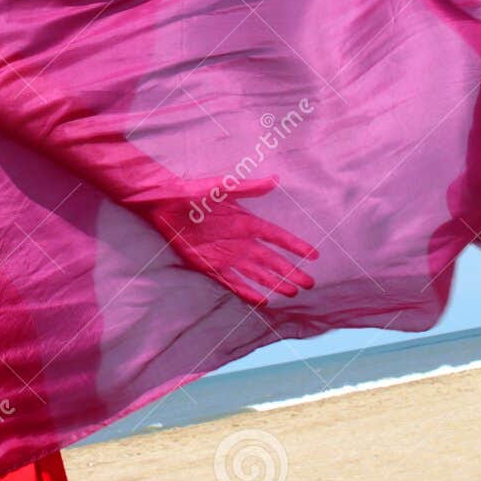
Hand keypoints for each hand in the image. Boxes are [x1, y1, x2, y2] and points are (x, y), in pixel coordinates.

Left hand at [136, 177, 318, 306]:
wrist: (165, 202)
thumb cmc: (193, 191)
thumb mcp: (222, 186)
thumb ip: (248, 187)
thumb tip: (275, 179)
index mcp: (247, 222)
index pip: (277, 237)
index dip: (296, 246)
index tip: (315, 255)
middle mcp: (241, 242)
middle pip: (272, 260)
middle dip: (291, 272)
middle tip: (309, 284)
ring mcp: (226, 256)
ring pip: (257, 274)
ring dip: (274, 283)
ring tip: (292, 292)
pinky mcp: (209, 266)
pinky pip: (232, 282)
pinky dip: (247, 292)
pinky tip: (262, 301)